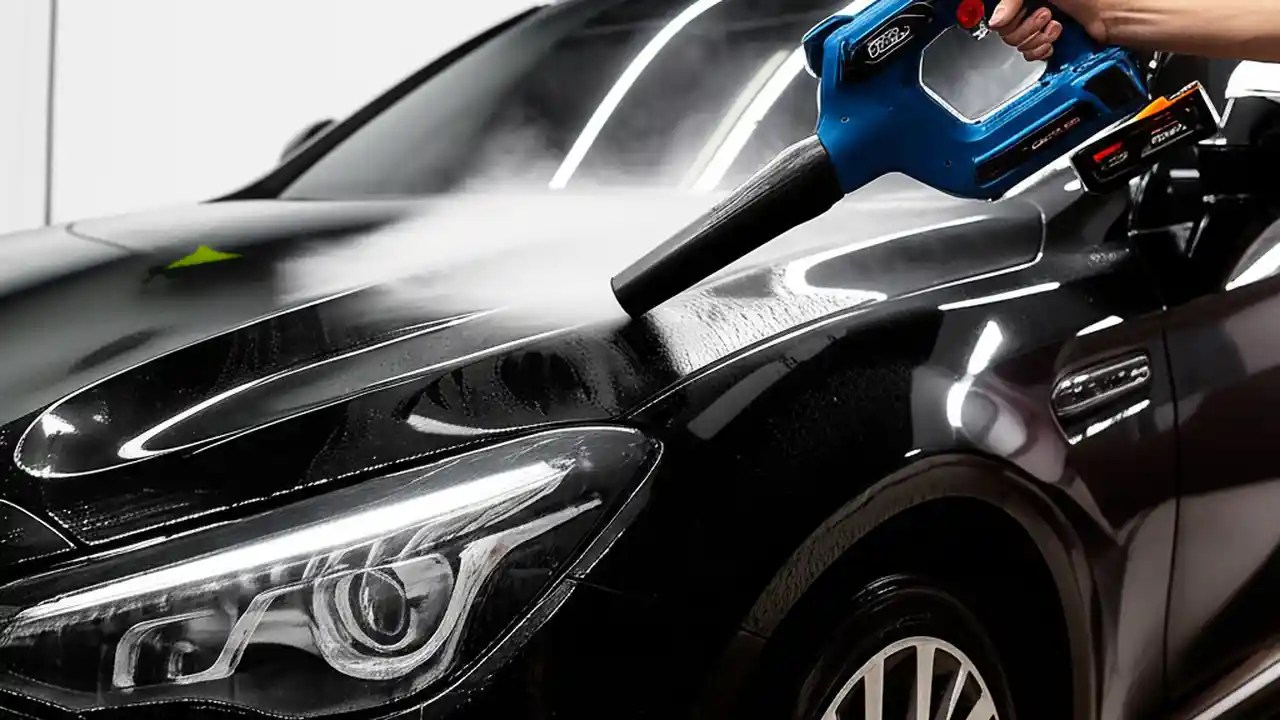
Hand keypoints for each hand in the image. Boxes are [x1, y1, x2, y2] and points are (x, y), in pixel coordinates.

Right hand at [988, 0, 1108, 61]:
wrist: (1112, 14)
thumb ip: (1012, 0)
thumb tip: (994, 21)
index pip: (1001, 14)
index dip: (1009, 17)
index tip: (1023, 11)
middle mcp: (1032, 9)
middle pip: (1007, 31)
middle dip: (1027, 28)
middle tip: (1046, 16)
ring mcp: (1040, 28)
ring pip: (1019, 46)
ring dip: (1038, 40)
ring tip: (1055, 28)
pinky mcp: (1050, 45)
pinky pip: (1032, 56)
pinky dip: (1042, 51)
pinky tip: (1055, 42)